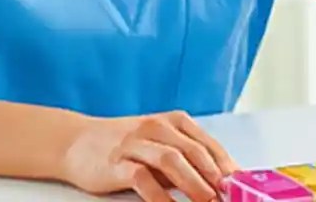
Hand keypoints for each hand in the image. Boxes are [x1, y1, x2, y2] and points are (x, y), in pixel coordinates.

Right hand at [58, 110, 240, 201]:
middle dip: (215, 175)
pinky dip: (160, 196)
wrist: (75, 141)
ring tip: (208, 200)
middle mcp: (157, 128)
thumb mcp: (159, 144)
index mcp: (173, 121)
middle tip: (228, 194)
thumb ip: (185, 159)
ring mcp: (136, 144)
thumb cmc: (123, 146)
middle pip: (194, 151)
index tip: (240, 182)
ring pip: (172, 161)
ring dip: (194, 183)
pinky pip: (143, 179)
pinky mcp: (117, 163)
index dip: (226, 164)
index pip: (207, 143)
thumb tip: (217, 183)